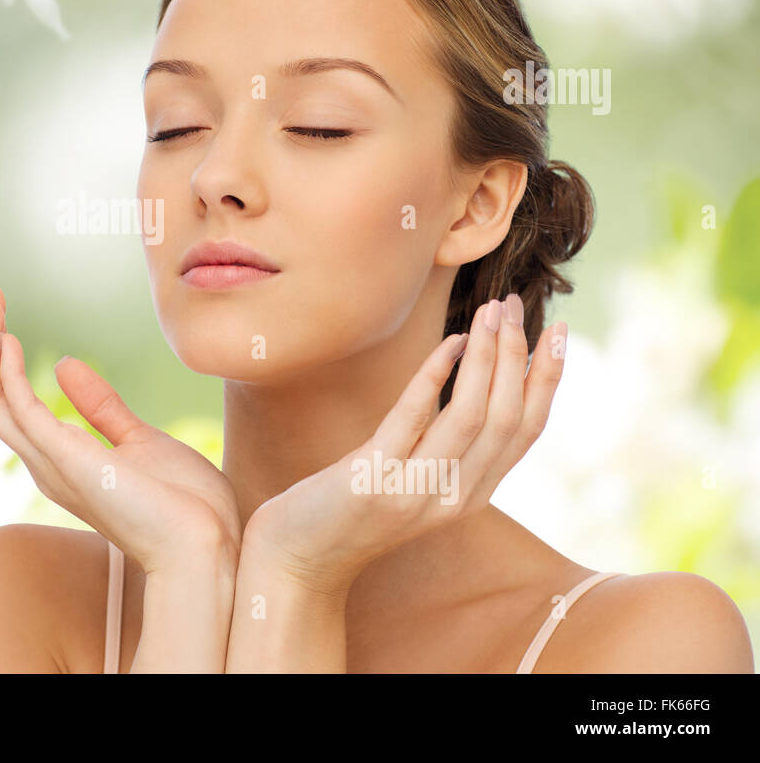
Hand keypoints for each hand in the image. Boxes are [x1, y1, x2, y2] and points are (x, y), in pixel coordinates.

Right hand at [0, 283, 241, 574]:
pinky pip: (20, 410)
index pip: (15, 409)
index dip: (3, 366)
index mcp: (64, 463)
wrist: (207, 547)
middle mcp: (47, 467)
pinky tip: (10, 339)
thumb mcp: (142, 442)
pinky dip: (7, 371)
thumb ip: (102, 409)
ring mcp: (52, 466)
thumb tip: (65, 366)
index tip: (6, 325)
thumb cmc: (184, 505)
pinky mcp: (66, 461)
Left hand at [243, 294, 567, 594]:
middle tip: (514, 303)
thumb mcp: (415, 478)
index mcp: (472, 496)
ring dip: (487, 357)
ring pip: (470, 416)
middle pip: (505, 418)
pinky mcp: (373, 481)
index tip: (560, 332)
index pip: (526, 431)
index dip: (547, 380)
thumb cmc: (352, 506)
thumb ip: (449, 445)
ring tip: (491, 311)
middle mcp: (454, 498)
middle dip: (518, 355)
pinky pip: (413, 418)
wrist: (301, 556)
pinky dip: (435, 375)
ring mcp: (416, 492)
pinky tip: (449, 341)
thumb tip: (477, 379)